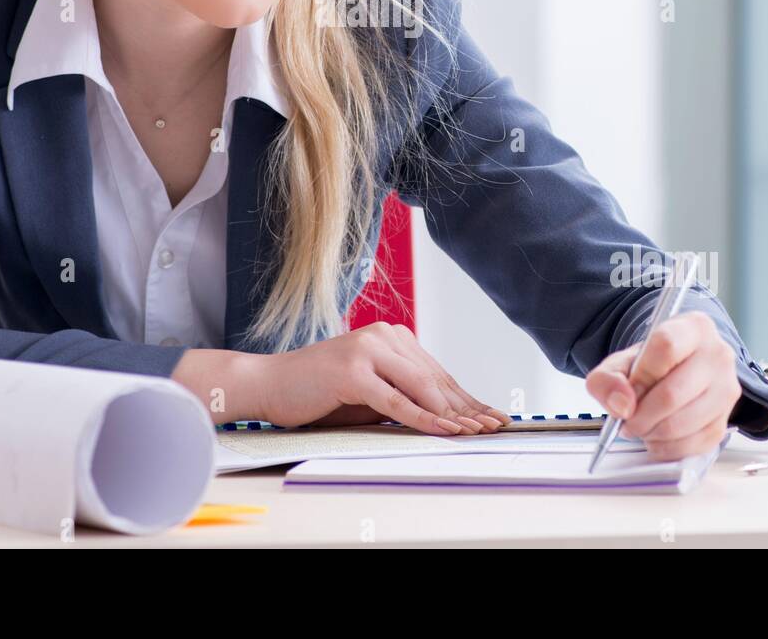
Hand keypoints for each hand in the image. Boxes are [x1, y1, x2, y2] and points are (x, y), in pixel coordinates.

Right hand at [256, 322, 511, 435]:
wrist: (270, 384)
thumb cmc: (318, 392)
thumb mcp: (368, 393)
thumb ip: (401, 395)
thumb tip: (446, 416)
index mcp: (390, 336)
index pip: (437, 372)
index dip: (466, 397)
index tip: (491, 416)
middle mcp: (384, 336)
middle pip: (436, 378)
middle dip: (469, 407)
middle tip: (496, 426)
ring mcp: (368, 350)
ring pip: (422, 388)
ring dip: (454, 414)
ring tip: (478, 432)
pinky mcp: (354, 371)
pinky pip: (397, 401)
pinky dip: (424, 418)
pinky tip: (446, 430)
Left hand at [585, 310, 741, 460]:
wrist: (675, 373)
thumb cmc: (649, 365)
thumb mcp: (619, 362)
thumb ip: (608, 379)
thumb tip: (622, 405)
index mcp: (693, 328)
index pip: (666, 347)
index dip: (641, 376)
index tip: (627, 392)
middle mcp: (717, 355)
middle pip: (673, 393)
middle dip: (641, 416)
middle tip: (627, 422)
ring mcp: (726, 389)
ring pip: (683, 423)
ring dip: (653, 433)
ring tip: (641, 427)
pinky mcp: (725, 420)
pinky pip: (694, 444)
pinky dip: (668, 448)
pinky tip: (657, 437)